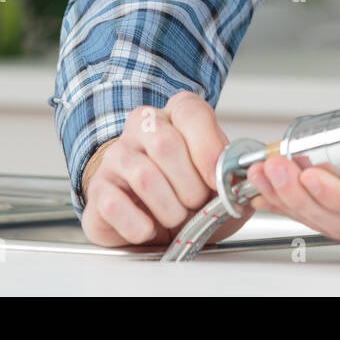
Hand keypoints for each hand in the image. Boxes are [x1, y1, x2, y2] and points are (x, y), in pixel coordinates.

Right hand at [80, 90, 251, 247]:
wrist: (155, 221)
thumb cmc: (190, 197)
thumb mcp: (221, 185)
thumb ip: (235, 178)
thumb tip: (241, 178)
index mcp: (178, 115)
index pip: (191, 112)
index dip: (207, 147)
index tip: (217, 178)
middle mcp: (144, 126)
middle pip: (166, 145)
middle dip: (189, 186)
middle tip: (196, 203)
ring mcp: (117, 155)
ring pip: (144, 176)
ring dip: (169, 208)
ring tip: (176, 217)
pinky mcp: (98, 187)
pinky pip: (115, 204)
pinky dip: (140, 226)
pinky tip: (149, 227)